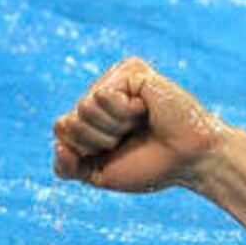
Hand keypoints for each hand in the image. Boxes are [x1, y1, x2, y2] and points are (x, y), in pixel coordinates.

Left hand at [52, 57, 226, 192]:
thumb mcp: (99, 174)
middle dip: (97, 140)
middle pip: (68, 121)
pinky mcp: (130, 70)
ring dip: (112, 128)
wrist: (189, 161)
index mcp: (90, 117)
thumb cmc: (150, 166)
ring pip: (83, 108)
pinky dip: (123, 113)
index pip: (60, 130)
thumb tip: (56, 144)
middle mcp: (100, 94)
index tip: (114, 152)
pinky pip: (103, 96)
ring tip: (138, 124)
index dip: (84, 151)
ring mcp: (115, 79)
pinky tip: (145, 110)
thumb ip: (67, 167)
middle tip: (130, 138)